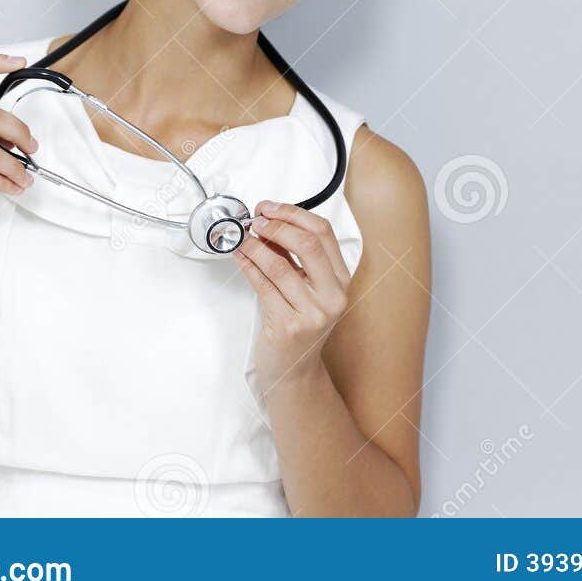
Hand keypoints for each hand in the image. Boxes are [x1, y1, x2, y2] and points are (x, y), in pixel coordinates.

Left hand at [233, 200, 351, 398]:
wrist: (295, 372)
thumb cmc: (300, 326)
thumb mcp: (306, 288)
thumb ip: (293, 256)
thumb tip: (269, 221)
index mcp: (341, 280)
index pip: (323, 232)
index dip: (294, 213)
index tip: (271, 207)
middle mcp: (331, 296)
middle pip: (307, 243)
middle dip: (276, 225)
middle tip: (257, 220)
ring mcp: (311, 314)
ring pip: (279, 264)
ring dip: (255, 245)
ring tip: (243, 238)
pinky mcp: (287, 327)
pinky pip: (262, 286)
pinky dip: (248, 266)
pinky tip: (240, 257)